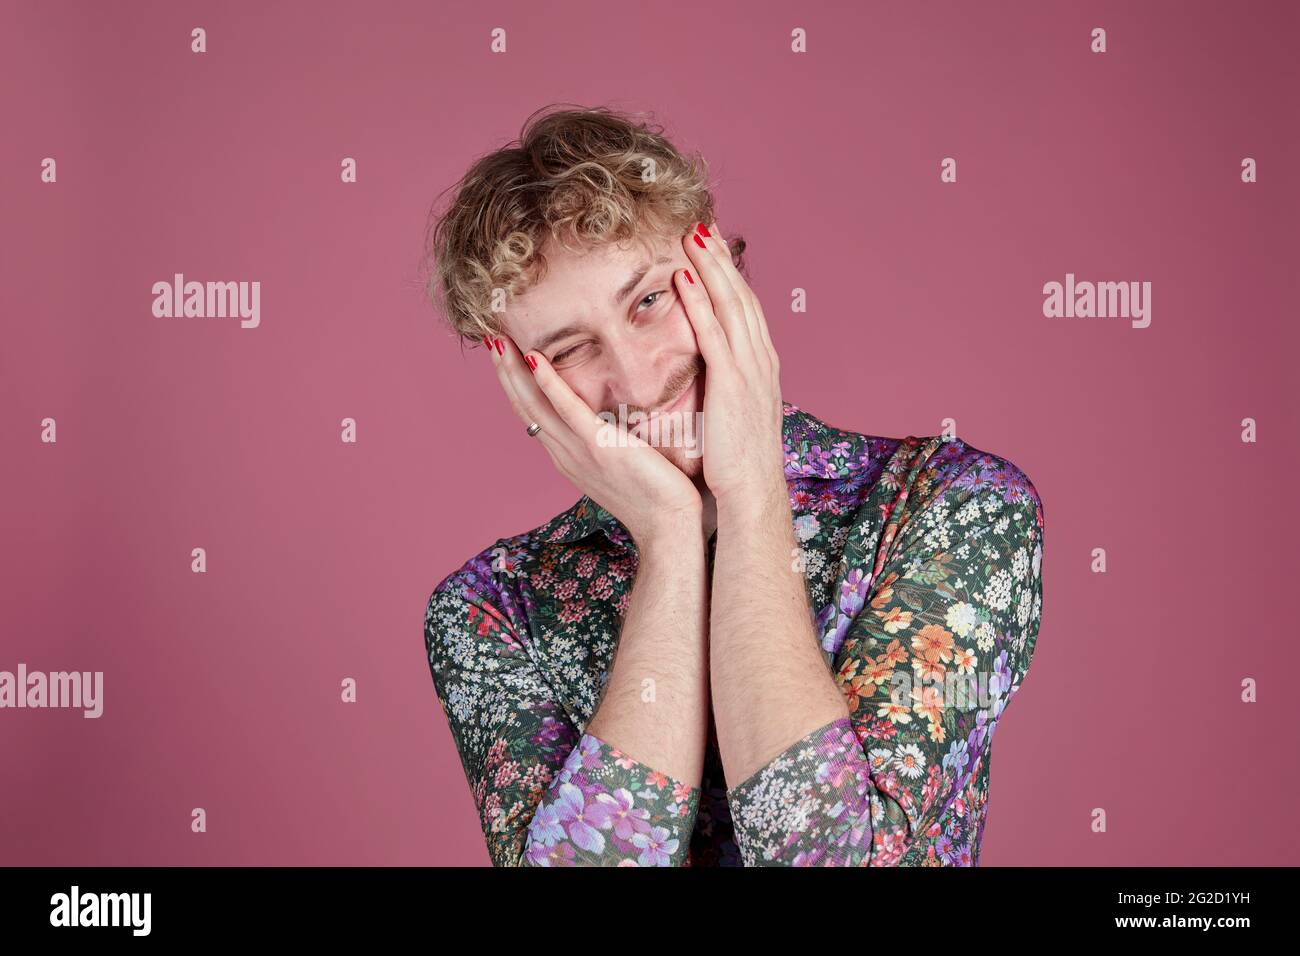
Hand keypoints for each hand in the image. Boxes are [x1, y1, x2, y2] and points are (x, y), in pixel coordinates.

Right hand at [485, 333, 702, 545]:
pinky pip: (568, 410)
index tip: (506, 355)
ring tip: (498, 340)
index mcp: (568, 457)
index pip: (532, 415)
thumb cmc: (657, 497)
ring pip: (534, 405)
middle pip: (524, 406)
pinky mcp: (599, 446)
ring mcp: (578, 451)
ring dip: (513, 371)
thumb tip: (613, 418)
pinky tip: (533, 358)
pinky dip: (548, 383)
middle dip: (505, 372)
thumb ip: (609, 441)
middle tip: (491, 338)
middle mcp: (564, 454)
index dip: (516, 384)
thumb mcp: (621, 464)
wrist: (669, 529)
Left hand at [676, 221, 785, 507]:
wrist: (753, 496)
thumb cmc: (737, 464)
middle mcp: (761, 361)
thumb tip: (711, 375)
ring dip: (711, 267)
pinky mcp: (732, 385)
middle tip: (702, 221)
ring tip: (693, 233)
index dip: (729, 274)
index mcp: (760, 368)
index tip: (711, 246)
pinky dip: (700, 302)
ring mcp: (750, 371)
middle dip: (722, 258)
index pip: (744, 308)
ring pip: (731, 305)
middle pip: (741, 296)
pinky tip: (682, 276)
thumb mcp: (735, 415)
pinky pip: (714, 333)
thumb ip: (726, 388)